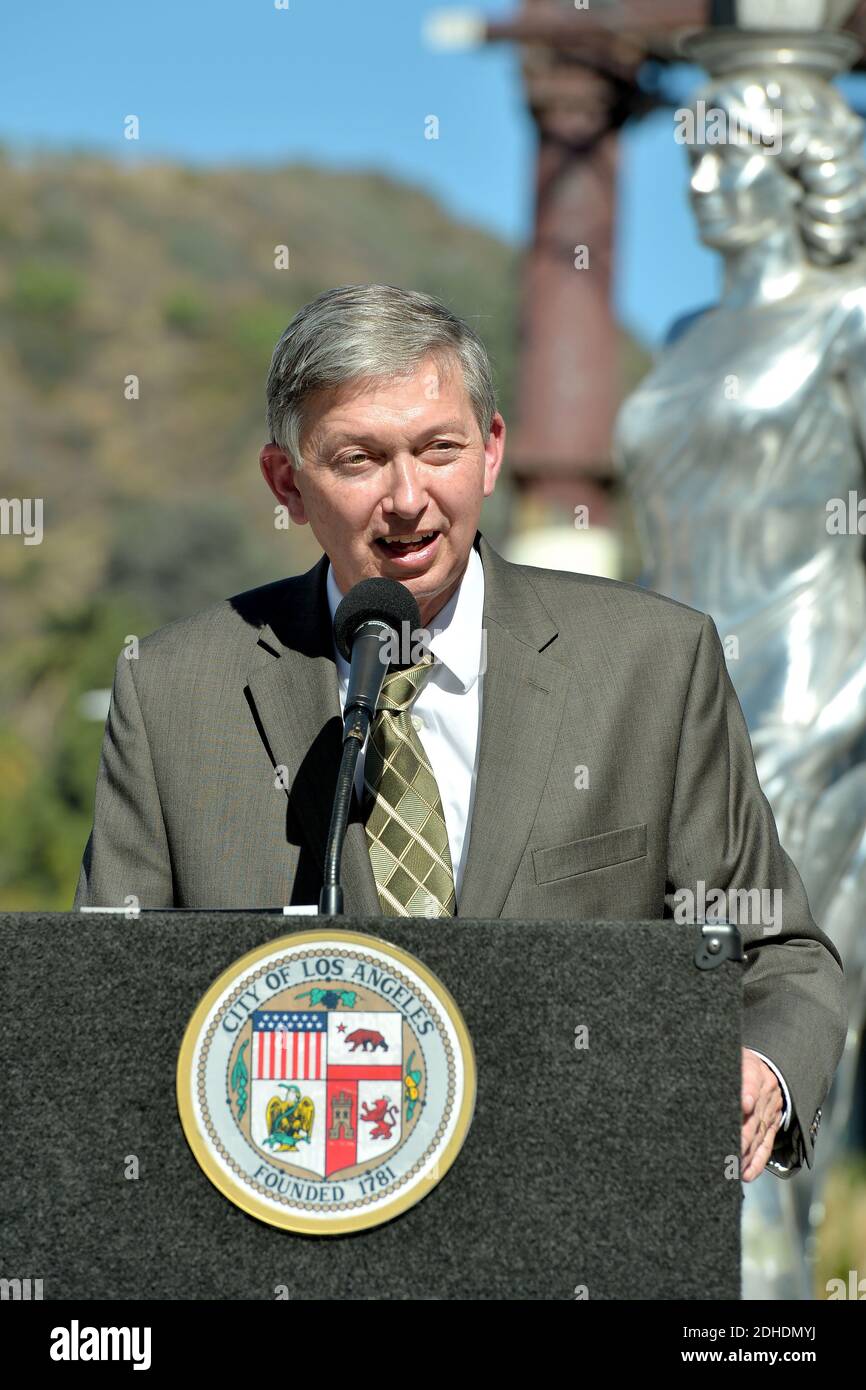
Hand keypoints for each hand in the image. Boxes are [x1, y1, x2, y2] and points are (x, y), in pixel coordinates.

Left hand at [741, 1047, 782, 1180]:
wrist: (767, 1066)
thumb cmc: (742, 1062)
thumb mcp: (736, 1057)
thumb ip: (734, 1071)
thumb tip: (738, 1095)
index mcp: (754, 1071)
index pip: (751, 1081)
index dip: (748, 1093)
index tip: (745, 1105)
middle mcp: (766, 1093)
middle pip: (753, 1118)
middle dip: (741, 1138)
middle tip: (727, 1152)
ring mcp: (770, 1112)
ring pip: (758, 1136)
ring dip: (746, 1154)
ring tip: (733, 1168)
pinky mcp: (772, 1126)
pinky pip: (766, 1145)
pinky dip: (757, 1162)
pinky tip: (747, 1174)